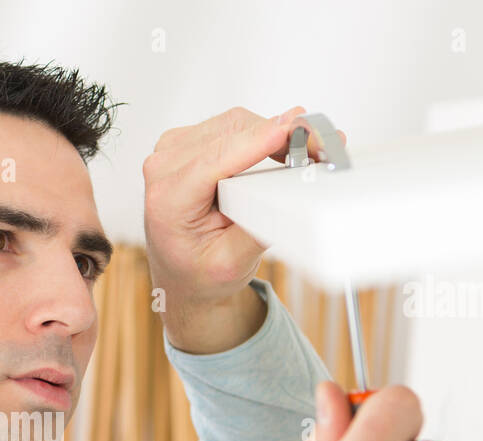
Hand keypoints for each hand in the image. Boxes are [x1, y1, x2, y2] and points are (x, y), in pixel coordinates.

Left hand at [142, 106, 346, 308]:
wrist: (180, 275)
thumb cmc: (199, 272)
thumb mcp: (232, 264)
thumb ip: (258, 229)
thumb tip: (291, 194)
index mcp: (167, 200)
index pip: (217, 158)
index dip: (260, 140)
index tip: (295, 129)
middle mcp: (163, 168)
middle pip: (231, 131)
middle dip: (279, 136)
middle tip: (319, 148)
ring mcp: (171, 150)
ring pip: (235, 123)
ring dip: (272, 134)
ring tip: (302, 154)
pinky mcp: (185, 142)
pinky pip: (230, 125)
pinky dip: (259, 134)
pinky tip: (276, 153)